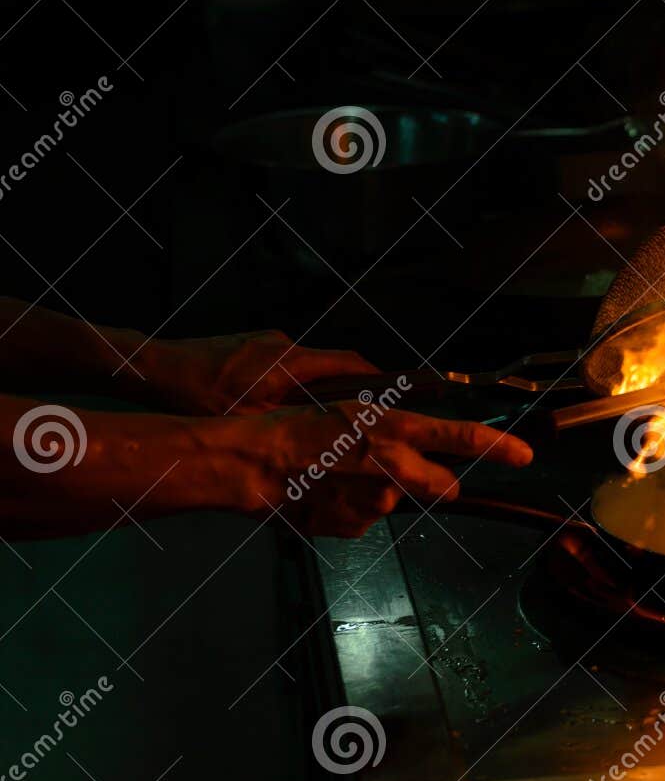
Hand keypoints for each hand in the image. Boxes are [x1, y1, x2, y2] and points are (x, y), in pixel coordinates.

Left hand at [144, 330, 377, 415]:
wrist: (155, 369)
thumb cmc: (197, 396)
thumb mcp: (248, 422)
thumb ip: (290, 425)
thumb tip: (321, 439)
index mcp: (290, 363)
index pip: (350, 363)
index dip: (376, 379)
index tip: (393, 394)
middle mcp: (283, 344)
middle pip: (329, 364)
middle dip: (343, 390)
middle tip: (351, 417)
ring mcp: (264, 341)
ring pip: (303, 366)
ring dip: (309, 389)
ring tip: (302, 419)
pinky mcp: (248, 344)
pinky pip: (280, 363)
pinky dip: (286, 383)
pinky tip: (269, 405)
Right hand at [241, 404, 532, 537]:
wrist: (254, 460)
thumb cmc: (301, 425)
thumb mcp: (355, 412)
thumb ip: (395, 433)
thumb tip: (426, 449)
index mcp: (393, 426)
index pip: (457, 436)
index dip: (495, 445)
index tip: (525, 454)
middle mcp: (390, 464)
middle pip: (438, 484)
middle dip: (434, 482)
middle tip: (406, 472)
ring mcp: (372, 500)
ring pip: (395, 502)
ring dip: (378, 493)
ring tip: (338, 475)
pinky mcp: (352, 524)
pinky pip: (365, 519)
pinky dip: (351, 508)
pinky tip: (325, 492)